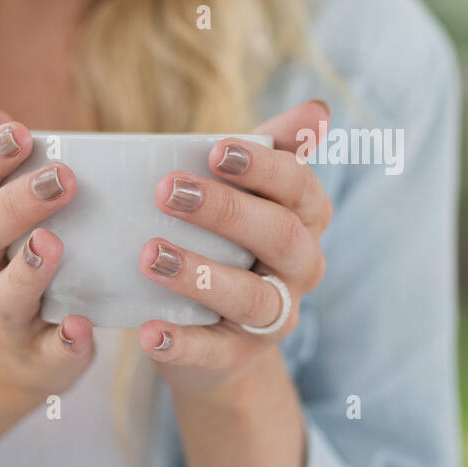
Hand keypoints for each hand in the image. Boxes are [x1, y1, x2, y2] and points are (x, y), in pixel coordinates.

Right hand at [0, 103, 94, 400]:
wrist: (20, 354)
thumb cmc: (21, 258)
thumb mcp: (7, 212)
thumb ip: (2, 163)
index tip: (20, 132)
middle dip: (13, 204)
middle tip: (62, 178)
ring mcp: (5, 317)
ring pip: (2, 297)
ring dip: (27, 270)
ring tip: (53, 244)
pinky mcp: (39, 357)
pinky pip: (47, 353)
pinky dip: (63, 341)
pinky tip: (83, 326)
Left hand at [136, 99, 332, 394]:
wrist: (212, 326)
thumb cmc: (228, 235)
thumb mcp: (248, 188)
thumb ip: (275, 146)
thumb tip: (318, 109)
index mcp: (306, 219)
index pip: (299, 187)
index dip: (262, 166)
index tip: (215, 148)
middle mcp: (301, 268)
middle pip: (279, 237)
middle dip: (226, 211)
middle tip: (166, 191)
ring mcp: (273, 317)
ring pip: (251, 297)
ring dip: (200, 274)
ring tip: (150, 254)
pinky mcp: (237, 357)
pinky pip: (214, 352)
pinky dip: (182, 343)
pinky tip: (149, 331)